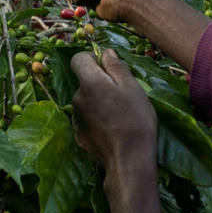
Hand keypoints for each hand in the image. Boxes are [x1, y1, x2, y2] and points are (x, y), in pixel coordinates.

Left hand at [70, 49, 158, 175]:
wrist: (129, 160)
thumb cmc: (135, 120)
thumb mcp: (132, 87)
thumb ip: (116, 67)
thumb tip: (105, 52)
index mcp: (89, 83)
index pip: (78, 59)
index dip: (92, 59)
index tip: (108, 68)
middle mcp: (77, 99)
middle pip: (85, 82)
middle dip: (100, 83)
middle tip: (123, 96)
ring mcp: (76, 119)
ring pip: (86, 102)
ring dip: (99, 103)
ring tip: (120, 116)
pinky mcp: (79, 136)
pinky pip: (87, 120)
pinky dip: (97, 120)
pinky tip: (113, 130)